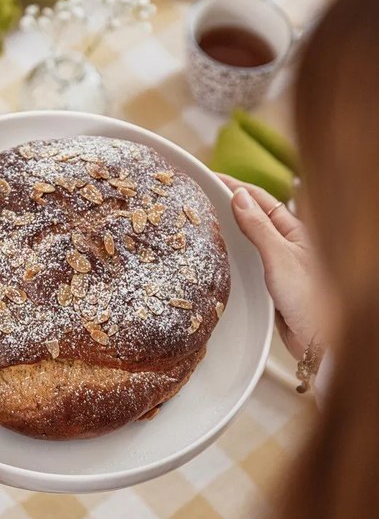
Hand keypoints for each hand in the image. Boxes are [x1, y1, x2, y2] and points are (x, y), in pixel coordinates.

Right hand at [219, 177, 320, 359]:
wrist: (318, 340)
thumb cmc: (310, 298)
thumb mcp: (280, 257)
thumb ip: (259, 228)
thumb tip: (239, 197)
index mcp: (294, 230)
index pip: (260, 199)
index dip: (235, 186)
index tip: (211, 177)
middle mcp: (286, 244)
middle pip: (252, 216)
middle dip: (229, 205)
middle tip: (201, 197)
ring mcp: (277, 264)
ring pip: (248, 241)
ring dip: (228, 230)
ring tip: (203, 221)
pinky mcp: (269, 285)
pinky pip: (247, 263)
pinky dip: (231, 256)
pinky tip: (216, 256)